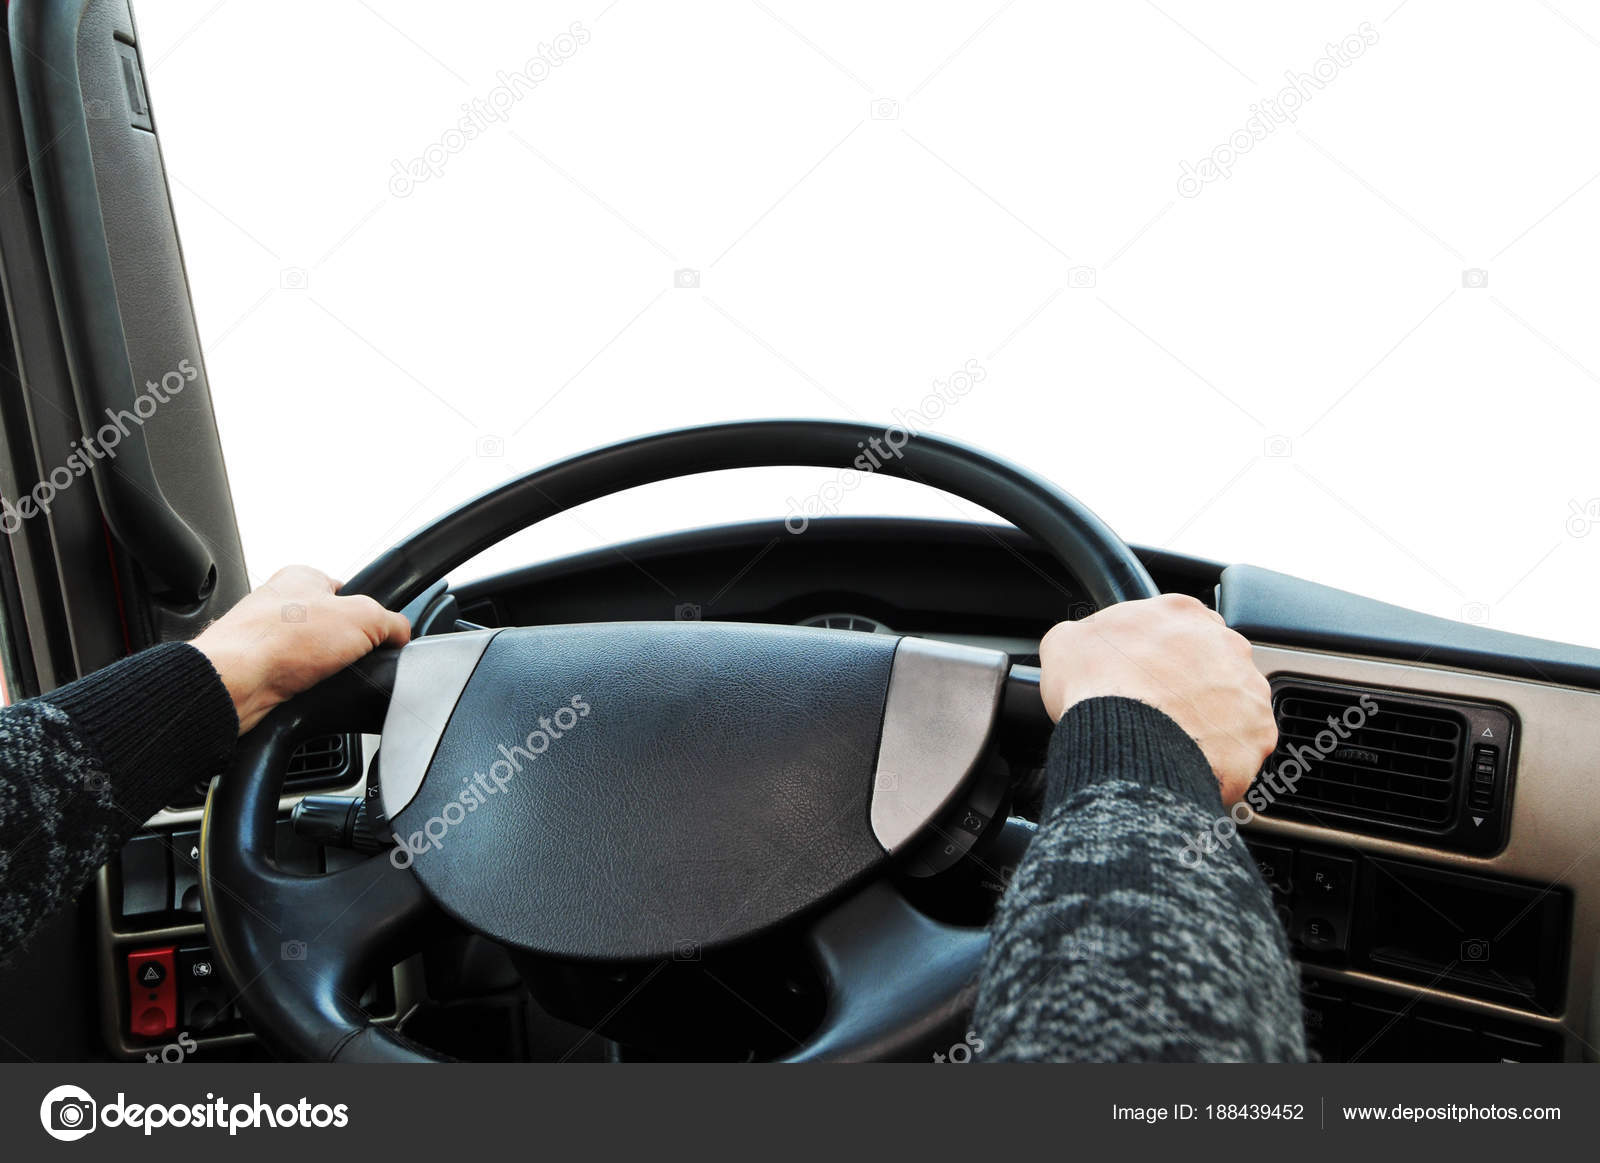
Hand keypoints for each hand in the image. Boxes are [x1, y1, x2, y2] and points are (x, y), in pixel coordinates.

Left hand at [192, 565, 411, 733]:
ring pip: (318, 656)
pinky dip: (310, 687)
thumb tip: (401, 635)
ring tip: (326, 675)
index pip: (351, 591)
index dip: (369, 614)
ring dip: (328, 670)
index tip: (376, 632)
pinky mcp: (262, 668)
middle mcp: (281, 602)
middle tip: (351, 657)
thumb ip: (393, 622)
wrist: (234, 683)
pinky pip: (300, 678)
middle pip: (337, 627)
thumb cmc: (279, 641)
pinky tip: (309, 689)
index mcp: (302, 576)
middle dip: (348, 647)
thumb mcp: (364, 618)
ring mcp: (269, 636)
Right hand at [1038, 594, 1275, 805]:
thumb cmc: (1096, 686)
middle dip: (1191, 683)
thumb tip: (1081, 646)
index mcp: (1180, 612)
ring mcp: (1248, 687)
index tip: (1147, 672)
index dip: (1161, 651)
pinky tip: (1193, 761)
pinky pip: (1244, 744)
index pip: (1181, 624)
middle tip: (1160, 708)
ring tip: (1176, 740)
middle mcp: (1225, 642)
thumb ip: (1085, 636)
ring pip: (1234, 702)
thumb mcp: (1065, 643)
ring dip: (1212, 717)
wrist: (1125, 738)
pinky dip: (1224, 754)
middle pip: (1214, 660)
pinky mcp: (1259, 732)